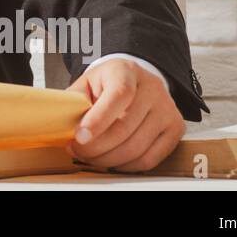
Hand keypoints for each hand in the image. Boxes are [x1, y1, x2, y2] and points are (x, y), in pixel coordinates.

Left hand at [65, 58, 184, 171]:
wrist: (136, 80)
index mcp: (127, 71)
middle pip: (125, 126)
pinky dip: (126, 165)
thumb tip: (61, 124)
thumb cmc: (107, 84)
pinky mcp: (175, 129)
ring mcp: (167, 109)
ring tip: (90, 157)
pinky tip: (111, 160)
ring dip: (108, 159)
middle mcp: (152, 88)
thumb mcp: (88, 82)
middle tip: (77, 151)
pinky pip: (150, 159)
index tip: (80, 137)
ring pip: (136, 147)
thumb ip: (74, 101)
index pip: (119, 95)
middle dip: (96, 147)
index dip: (98, 119)